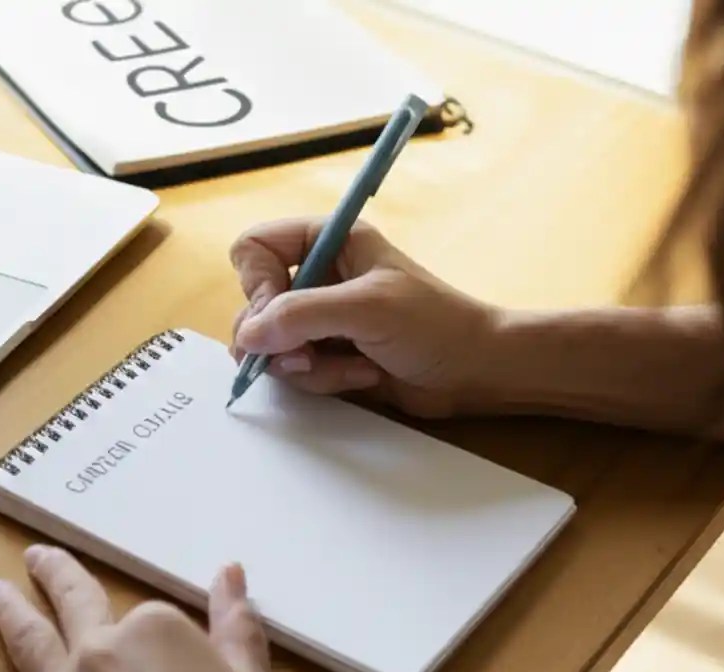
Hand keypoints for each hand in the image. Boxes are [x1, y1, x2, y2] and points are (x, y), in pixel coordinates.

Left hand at [0, 546, 279, 671]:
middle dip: (51, 575)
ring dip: (6, 611)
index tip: (168, 642)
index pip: (148, 614)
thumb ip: (236, 626)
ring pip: (25, 641)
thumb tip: (231, 574)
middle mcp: (97, 652)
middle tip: (34, 557)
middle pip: (70, 603)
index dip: (158, 630)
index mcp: (152, 630)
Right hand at [230, 217, 501, 417]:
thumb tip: (247, 336)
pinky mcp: (327, 353)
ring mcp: (321, 317)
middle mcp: (318, 275)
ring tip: (351, 367)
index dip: (256, 284)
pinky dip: (322, 380)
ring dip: (306, 365)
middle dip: (280, 337)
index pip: (254, 248)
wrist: (476, 372)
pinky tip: (362, 376)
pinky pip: (294, 369)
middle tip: (308, 356)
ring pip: (270, 344)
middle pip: (255, 303)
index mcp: (328, 241)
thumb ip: (302, 316)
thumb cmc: (435, 325)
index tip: (276, 317)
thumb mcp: (367, 309)